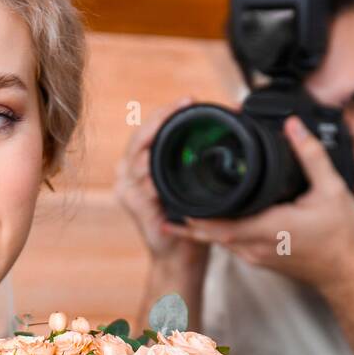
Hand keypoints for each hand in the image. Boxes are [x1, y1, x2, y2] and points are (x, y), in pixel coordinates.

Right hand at [115, 96, 210, 263]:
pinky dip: (156, 172)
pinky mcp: (134, 205)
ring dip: (159, 138)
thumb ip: (192, 157)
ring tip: (179, 123)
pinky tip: (169, 161)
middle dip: (162, 118)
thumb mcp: (191, 181)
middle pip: (141, 136)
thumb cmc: (189, 218)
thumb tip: (225, 127)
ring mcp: (128, 188)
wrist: (181, 255)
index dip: (167, 111)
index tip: (189, 99)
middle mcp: (128, 172)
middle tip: (186, 104)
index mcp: (140, 162)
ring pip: (140, 156)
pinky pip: (144, 184)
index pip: (150, 128)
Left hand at [164, 115, 353, 291]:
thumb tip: (293, 126)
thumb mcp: (331, 189)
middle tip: (167, 205)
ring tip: (182, 210)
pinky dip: (218, 233)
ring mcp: (256, 256)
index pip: (218, 224)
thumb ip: (310, 155)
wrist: (348, 273)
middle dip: (188, 220)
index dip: (194, 215)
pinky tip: (214, 221)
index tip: (175, 202)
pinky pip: (231, 245)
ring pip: (219, 241)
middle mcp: (255, 246)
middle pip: (210, 233)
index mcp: (267, 228)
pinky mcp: (260, 260)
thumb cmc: (341, 237)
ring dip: (201, 227)